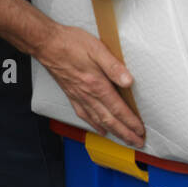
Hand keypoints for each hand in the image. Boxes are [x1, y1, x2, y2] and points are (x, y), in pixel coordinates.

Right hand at [35, 23, 144, 147]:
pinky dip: (94, 125)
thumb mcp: (97, 49)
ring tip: (123, 139)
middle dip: (125, 133)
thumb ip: (114, 67)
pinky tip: (100, 128)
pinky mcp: (71, 94)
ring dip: (113, 132)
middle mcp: (88, 95)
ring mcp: (78, 96)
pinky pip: (84, 115)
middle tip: (137, 142)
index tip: (140, 131)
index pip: (118, 109)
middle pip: (110, 120)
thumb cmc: (71, 44)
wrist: (46, 44)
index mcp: (97, 85)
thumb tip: (129, 81)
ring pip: (98, 121)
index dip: (131, 122)